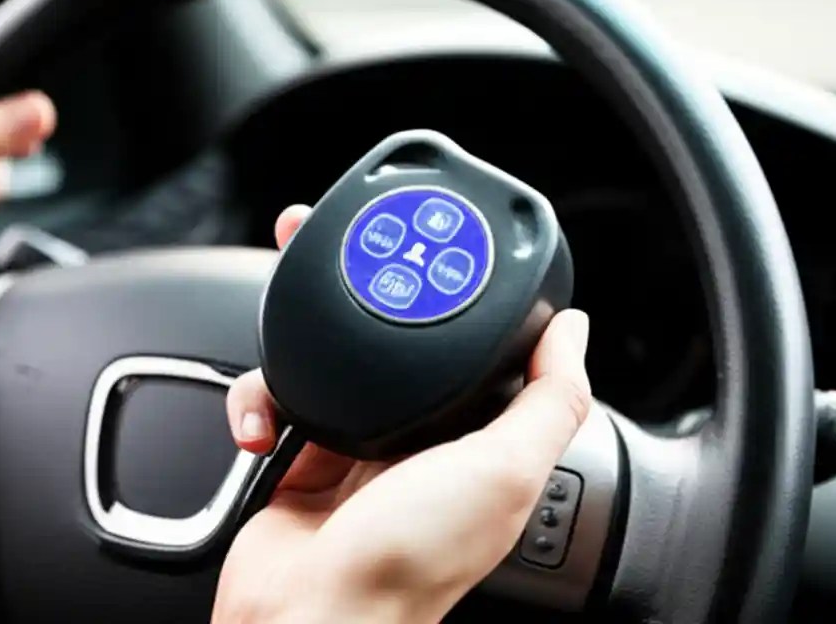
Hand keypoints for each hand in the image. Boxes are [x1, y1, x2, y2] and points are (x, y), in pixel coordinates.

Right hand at [212, 205, 591, 623]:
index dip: (459, 298)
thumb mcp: (504, 472)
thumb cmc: (407, 564)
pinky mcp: (303, 460)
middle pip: (397, 344)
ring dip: (302, 343)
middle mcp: (421, 441)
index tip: (436, 248)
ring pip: (331, 363)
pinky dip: (261, 406)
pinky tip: (266, 426)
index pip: (479, 349)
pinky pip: (279, 404)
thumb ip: (550, 400)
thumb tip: (575, 330)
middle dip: (365, 296)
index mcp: (479, 440)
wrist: (309, 617)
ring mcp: (359, 449)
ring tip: (287, 330)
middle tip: (333, 249)